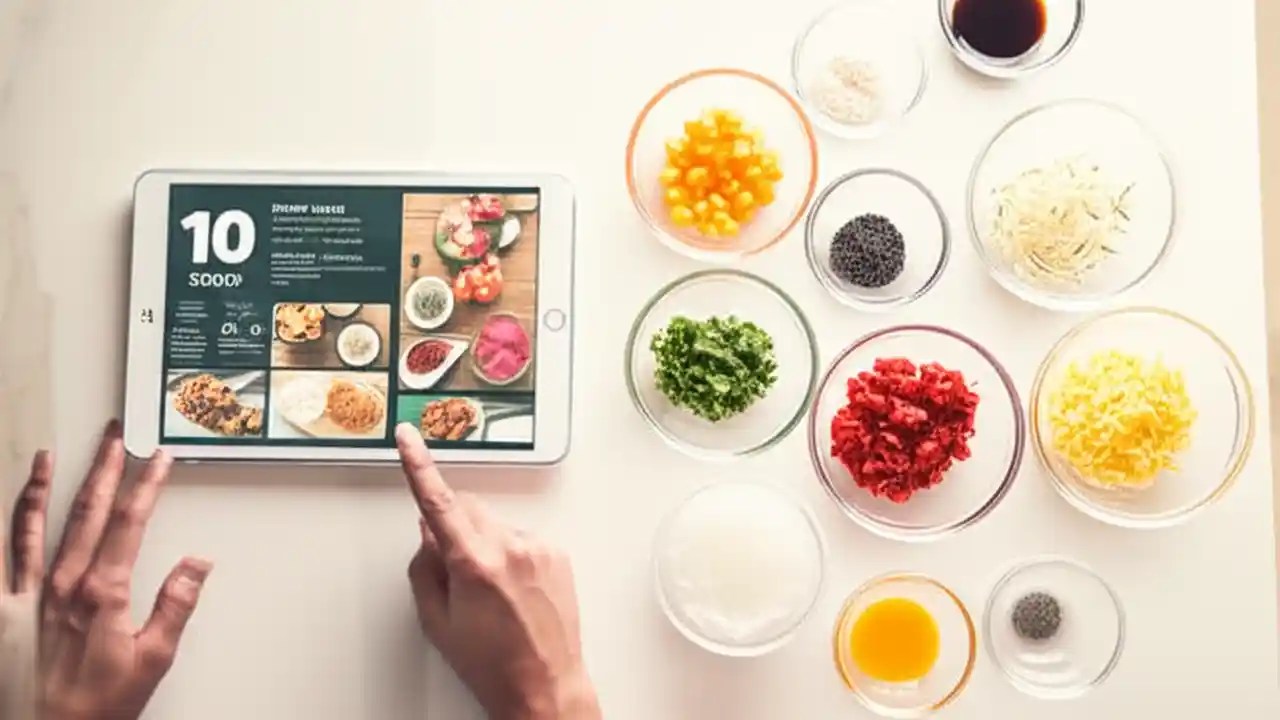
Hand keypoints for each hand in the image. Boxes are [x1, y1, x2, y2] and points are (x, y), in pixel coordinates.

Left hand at [11, 420, 211, 719]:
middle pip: (86, 513)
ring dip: (44, 486)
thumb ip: (175, 607)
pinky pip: (4, 556)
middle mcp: (62, 586)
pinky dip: (9, 525)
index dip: (146, 486)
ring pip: (33, 526)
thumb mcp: (152, 661)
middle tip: (114, 437)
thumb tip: (197, 563)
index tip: (158, 459)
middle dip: (103, 470)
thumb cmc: (97, 705)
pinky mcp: (4, 610)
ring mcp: (28, 596)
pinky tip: (11, 506)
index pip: (129, 524)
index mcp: (102, 594)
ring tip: (50, 456)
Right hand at [395, 424, 600, 719]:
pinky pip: (521, 536)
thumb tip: (428, 529)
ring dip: (484, 542)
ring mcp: (538, 548)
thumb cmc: (490, 664)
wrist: (545, 685)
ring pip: (495, 523)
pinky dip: (510, 552)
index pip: (437, 502)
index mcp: (474, 564)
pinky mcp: (557, 552)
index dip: (418, 465)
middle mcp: (510, 548)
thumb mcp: (438, 620)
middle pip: (467, 508)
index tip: (408, 436)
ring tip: (491, 591)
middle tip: (453, 568)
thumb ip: (426, 566)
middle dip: (453, 525)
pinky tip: (514, 589)